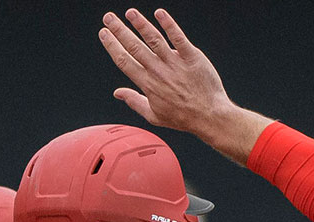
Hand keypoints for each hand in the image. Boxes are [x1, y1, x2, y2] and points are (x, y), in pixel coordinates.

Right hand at [99, 9, 233, 135]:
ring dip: (141, 24)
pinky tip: (159, 13)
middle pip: (135, 47)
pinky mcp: (191, 57)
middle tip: (108, 17)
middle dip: (120, 30)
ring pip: (154, 39)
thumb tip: (117, 93)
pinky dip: (169, 25)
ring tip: (130, 13)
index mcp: (148, 84)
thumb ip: (134, 101)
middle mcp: (159, 71)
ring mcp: (175, 63)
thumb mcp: (154, 115)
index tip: (104, 33)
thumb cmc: (183, 117)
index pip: (124, 61)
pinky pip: (179, 38)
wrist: (209, 116)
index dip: (112, 46)